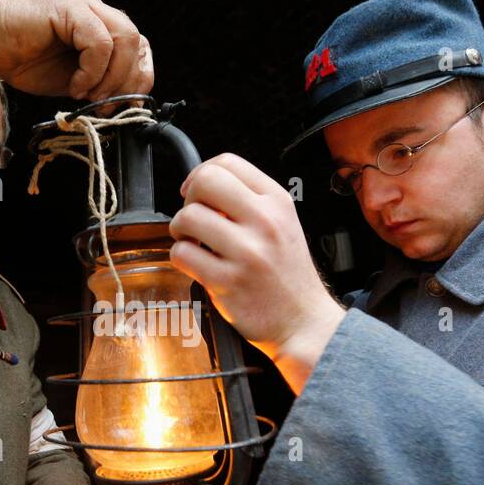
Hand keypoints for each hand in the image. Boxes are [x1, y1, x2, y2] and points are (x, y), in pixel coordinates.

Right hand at [0, 0, 152, 99]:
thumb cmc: (18, 58)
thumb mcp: (70, 80)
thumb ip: (97, 85)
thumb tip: (122, 105)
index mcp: (100, 26)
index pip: (139, 48)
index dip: (137, 79)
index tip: (118, 105)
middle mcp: (97, 11)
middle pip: (138, 43)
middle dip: (128, 81)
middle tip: (104, 105)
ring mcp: (84, 5)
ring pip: (126, 38)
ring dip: (111, 76)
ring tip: (87, 95)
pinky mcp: (69, 7)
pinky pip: (99, 41)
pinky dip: (92, 70)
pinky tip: (74, 86)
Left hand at [169, 153, 345, 393]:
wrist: (304, 322)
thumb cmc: (288, 275)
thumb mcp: (282, 224)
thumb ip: (249, 202)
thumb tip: (202, 186)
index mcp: (278, 202)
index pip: (228, 162)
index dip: (201, 173)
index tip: (196, 191)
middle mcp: (264, 222)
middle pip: (205, 182)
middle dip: (188, 199)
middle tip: (194, 219)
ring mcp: (246, 252)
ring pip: (188, 217)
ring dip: (180, 230)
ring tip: (194, 243)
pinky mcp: (227, 282)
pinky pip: (182, 254)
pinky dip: (180, 257)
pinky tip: (196, 264)